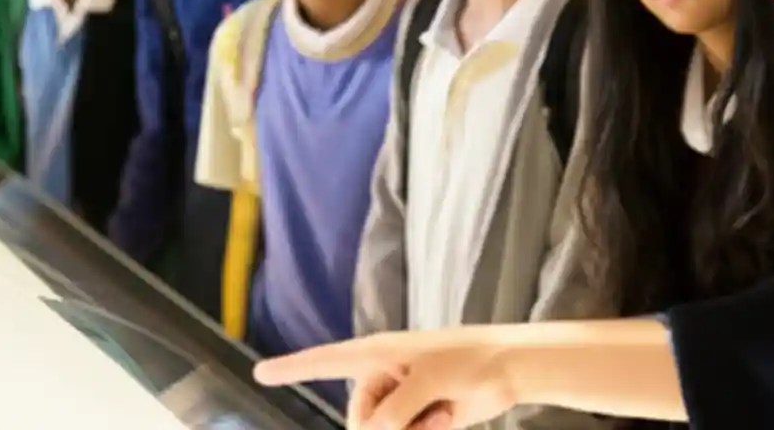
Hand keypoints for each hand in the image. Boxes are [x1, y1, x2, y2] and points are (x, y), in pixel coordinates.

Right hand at [254, 331, 519, 429]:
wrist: (513, 369)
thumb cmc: (472, 363)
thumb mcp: (429, 387)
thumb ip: (393, 415)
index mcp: (378, 352)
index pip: (325, 360)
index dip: (291, 367)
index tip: (260, 371)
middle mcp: (383, 374)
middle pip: (360, 419)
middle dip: (391, 427)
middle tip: (430, 409)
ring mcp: (400, 396)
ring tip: (442, 411)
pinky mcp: (418, 416)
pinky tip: (446, 418)